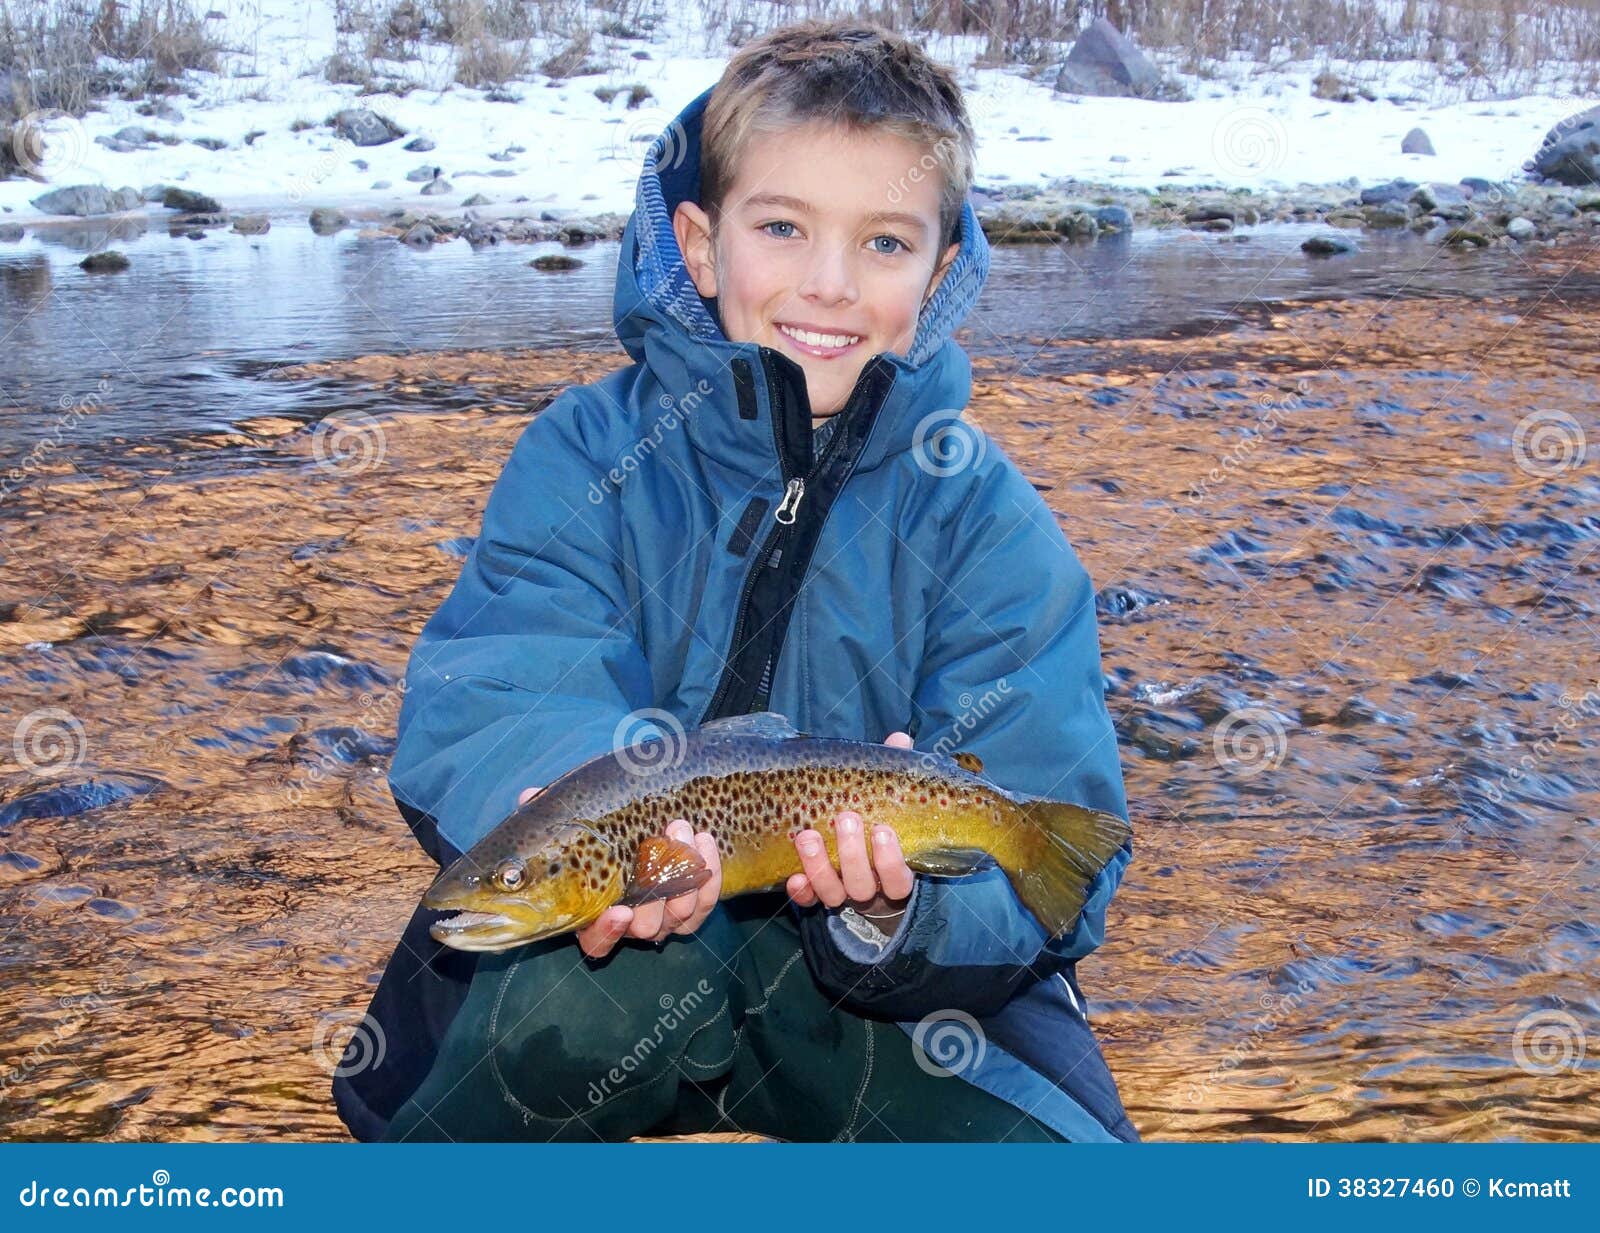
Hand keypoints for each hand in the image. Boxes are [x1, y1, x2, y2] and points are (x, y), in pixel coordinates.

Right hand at [517, 787, 722, 959]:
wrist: (653, 820)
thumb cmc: (603, 827)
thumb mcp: (575, 819)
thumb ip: (551, 815)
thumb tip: (527, 797)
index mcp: (596, 916)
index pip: (597, 942)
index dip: (607, 931)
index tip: (619, 909)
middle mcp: (633, 925)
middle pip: (646, 928)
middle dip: (656, 886)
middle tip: (660, 840)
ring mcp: (666, 918)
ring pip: (679, 916)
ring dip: (684, 873)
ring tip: (681, 829)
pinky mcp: (695, 906)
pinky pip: (707, 903)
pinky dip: (709, 874)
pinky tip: (704, 841)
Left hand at [785, 731, 915, 928]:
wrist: (857, 861)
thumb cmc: (874, 823)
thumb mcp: (884, 802)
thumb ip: (891, 775)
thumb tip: (899, 739)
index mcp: (892, 871)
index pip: (898, 878)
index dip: (891, 861)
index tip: (882, 830)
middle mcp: (868, 887)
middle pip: (862, 885)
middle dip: (852, 854)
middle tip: (845, 819)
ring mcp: (841, 894)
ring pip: (833, 893)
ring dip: (820, 868)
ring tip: (808, 837)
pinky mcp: (815, 895)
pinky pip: (807, 900)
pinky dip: (801, 892)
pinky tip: (793, 878)